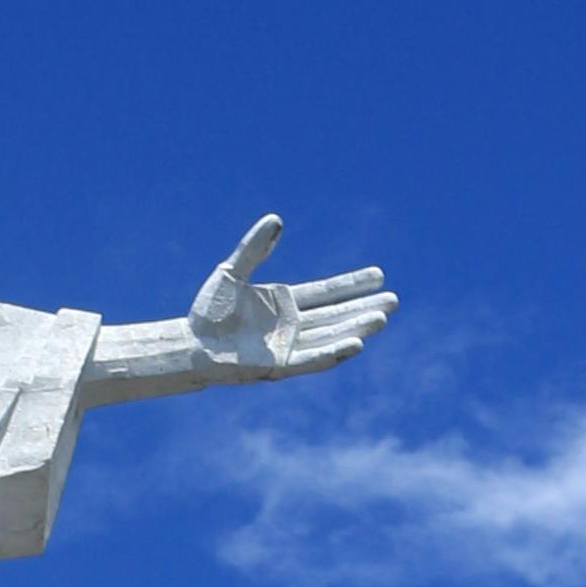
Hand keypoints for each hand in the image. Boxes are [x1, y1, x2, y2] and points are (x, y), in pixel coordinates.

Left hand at [186, 214, 395, 380]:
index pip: (327, 293)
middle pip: (337, 315)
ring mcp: (288, 347)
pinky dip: (333, 352)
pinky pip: (312, 360)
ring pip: (331, 336)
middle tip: (394, 301)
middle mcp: (292, 326)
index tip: (380, 275)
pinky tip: (356, 343)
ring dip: (356, 328)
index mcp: (285, 303)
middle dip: (364, 308)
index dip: (353, 284)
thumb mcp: (231, 273)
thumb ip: (254, 249)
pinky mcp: (279, 367)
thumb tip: (276, 220)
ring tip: (382, 318)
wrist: (191, 344)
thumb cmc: (208, 312)